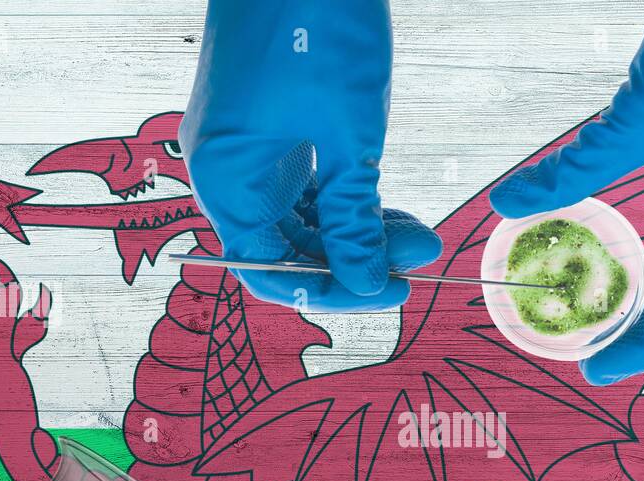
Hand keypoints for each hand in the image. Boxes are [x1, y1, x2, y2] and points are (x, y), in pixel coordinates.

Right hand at [180, 1, 440, 310]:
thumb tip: (367, 284)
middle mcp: (226, 169)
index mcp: (227, 180)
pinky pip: (302, 182)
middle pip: (286, 247)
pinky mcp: (266, 124)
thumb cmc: (316, 26)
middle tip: (418, 259)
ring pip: (300, 216)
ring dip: (355, 230)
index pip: (270, 270)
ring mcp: (245, 145)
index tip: (389, 292)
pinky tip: (387, 205)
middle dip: (354, 258)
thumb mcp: (348, 138)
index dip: (330, 292)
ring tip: (417, 232)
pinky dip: (343, 197)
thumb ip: (354, 219)